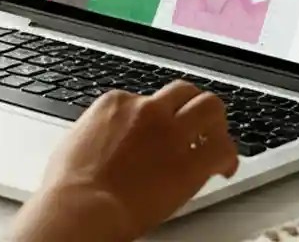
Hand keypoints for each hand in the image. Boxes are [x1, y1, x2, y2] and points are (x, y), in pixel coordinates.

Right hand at [10, 81, 239, 241]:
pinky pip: (223, 149)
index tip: (161, 130)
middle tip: (198, 125)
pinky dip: (228, 157)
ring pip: (210, 107)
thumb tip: (102, 141)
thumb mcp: (76, 143)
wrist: (82, 207)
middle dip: (193, 106)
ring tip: (216, 141)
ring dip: (215, 124)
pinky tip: (224, 169)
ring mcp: (171, 132)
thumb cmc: (70, 187)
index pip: (149, 99)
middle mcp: (147, 110)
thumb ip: (99, 133)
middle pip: (184, 91)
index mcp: (117, 103)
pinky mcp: (190, 162)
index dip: (159, 116)